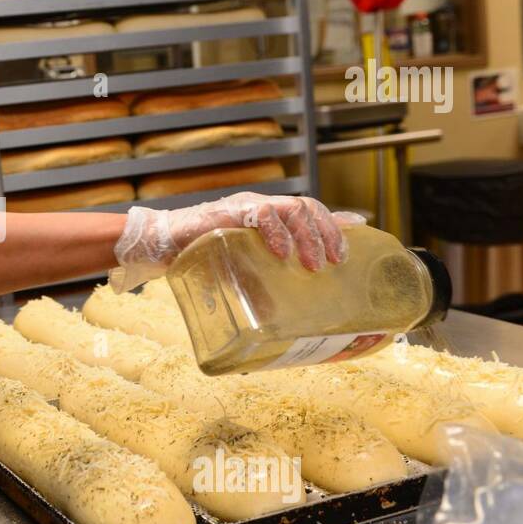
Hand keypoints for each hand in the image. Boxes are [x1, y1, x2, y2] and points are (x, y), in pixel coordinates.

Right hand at [108, 192, 365, 293]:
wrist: (161, 245)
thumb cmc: (199, 258)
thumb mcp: (239, 270)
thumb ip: (260, 282)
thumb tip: (281, 317)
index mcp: (267, 219)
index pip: (309, 212)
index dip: (335, 220)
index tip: (361, 229)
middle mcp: (262, 207)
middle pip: (309, 208)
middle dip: (328, 233)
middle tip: (335, 262)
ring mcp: (247, 206)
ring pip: (293, 208)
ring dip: (309, 236)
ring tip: (313, 263)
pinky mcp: (231, 211)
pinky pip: (263, 213)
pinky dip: (277, 231)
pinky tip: (283, 252)